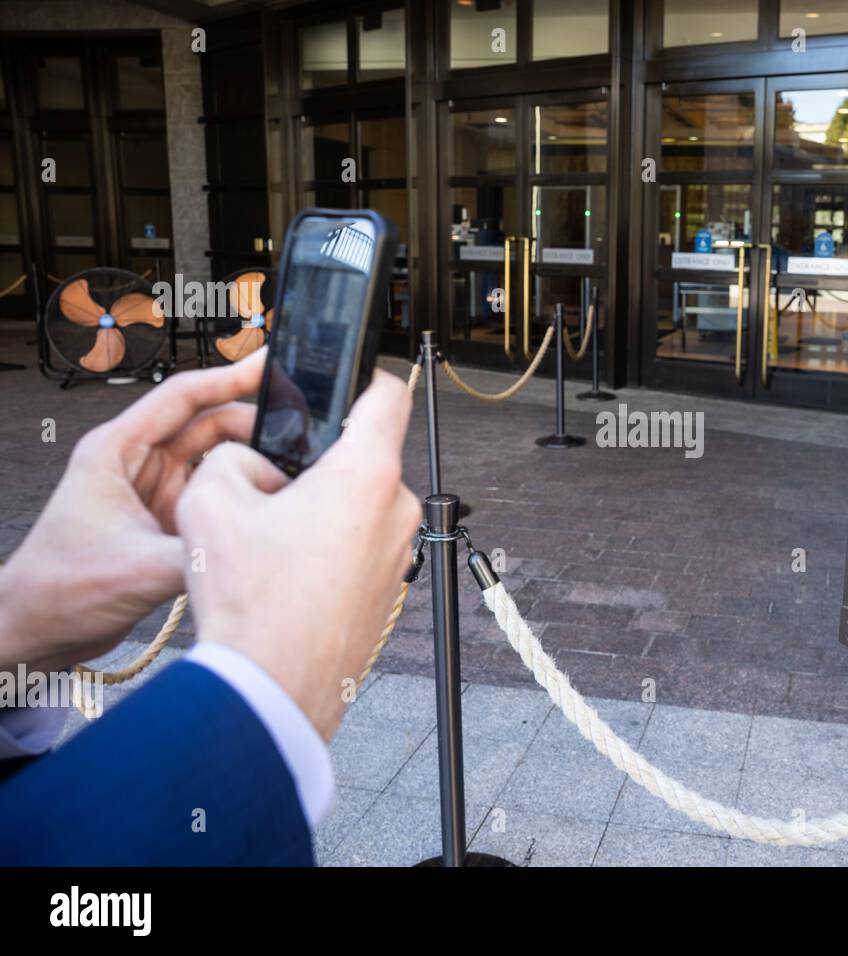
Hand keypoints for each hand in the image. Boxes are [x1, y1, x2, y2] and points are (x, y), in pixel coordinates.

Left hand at [0, 352, 268, 673]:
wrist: (36, 629)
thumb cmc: (60, 589)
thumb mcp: (140, 569)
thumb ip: (202, 553)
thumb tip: (259, 541)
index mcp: (116, 451)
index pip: (182, 398)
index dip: (229, 378)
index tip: (269, 365)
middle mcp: (137, 464)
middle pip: (207, 425)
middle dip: (253, 425)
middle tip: (301, 434)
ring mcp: (154, 492)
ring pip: (215, 460)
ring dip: (250, 461)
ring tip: (293, 468)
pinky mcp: (166, 521)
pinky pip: (214, 495)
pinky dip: (241, 494)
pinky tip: (269, 502)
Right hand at [175, 370, 421, 741]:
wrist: (273, 690)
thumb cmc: (253, 605)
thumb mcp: (210, 504)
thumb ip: (229, 459)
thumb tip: (247, 465)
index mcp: (368, 476)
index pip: (387, 397)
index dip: (362, 379)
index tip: (342, 382)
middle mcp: (397, 512)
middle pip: (362, 459)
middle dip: (315, 464)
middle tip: (266, 487)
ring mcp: (398, 555)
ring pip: (358, 508)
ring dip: (319, 511)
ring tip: (268, 543)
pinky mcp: (388, 591)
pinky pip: (359, 549)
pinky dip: (327, 550)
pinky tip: (284, 577)